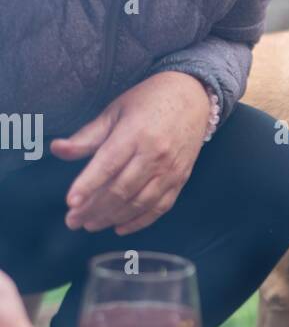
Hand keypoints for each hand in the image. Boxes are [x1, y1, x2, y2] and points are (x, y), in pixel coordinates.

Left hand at [50, 71, 212, 235]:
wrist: (192, 99)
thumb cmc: (148, 102)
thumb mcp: (115, 112)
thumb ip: (88, 136)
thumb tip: (57, 149)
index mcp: (135, 133)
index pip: (108, 164)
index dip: (88, 185)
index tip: (70, 202)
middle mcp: (155, 154)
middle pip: (121, 189)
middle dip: (94, 209)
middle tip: (73, 220)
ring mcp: (170, 170)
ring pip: (138, 203)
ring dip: (112, 218)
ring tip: (90, 225)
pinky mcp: (180, 180)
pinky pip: (159, 208)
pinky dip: (139, 222)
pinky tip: (119, 227)